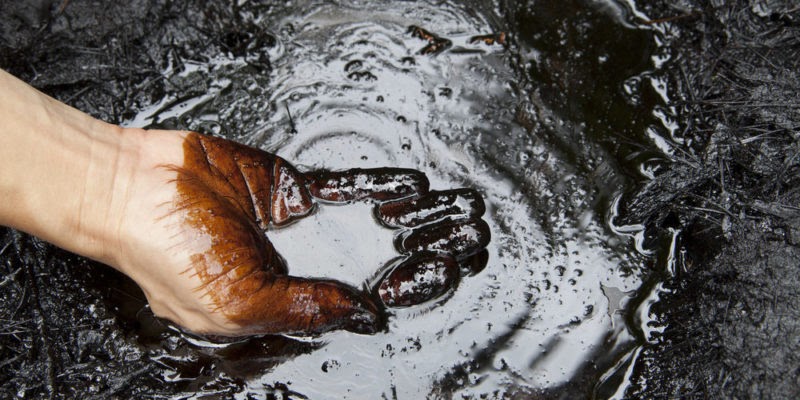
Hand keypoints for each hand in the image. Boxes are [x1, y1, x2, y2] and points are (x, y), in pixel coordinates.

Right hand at [114, 131, 487, 335]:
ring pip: (363, 228)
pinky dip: (377, 185)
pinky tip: (414, 187)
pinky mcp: (289, 189)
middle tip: (463, 256)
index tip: (435, 287)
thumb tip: (367, 318)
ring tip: (453, 224)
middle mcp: (291, 272)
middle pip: (367, 268)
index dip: (393, 303)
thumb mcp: (240, 304)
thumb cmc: (168, 255)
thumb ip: (306, 309)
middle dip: (415, 264)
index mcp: (277, 312)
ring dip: (406, 225)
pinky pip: (342, 186)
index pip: (349, 313)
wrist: (131, 187)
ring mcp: (293, 230)